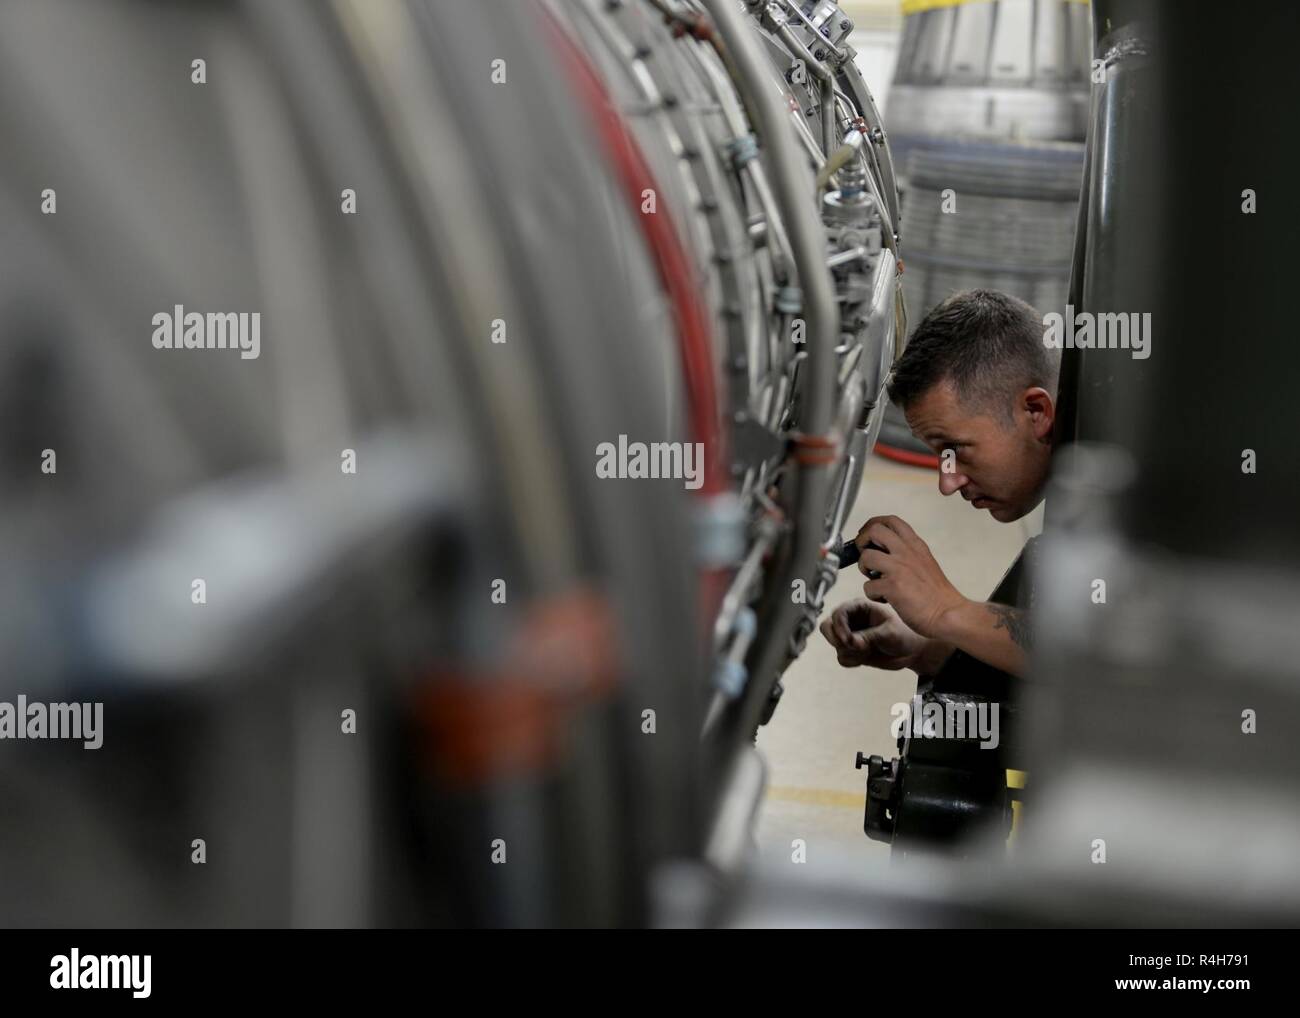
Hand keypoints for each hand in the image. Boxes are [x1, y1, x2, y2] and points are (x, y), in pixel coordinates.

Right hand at [819, 598, 929, 670]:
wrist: (913, 651)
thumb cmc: (905, 634)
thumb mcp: (889, 633)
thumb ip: (869, 636)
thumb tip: (851, 642)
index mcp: (860, 607)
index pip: (838, 613)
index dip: (839, 626)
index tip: (847, 640)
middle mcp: (851, 620)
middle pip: (827, 627)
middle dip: (837, 639)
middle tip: (852, 647)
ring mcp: (850, 635)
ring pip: (834, 644)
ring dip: (849, 651)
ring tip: (867, 651)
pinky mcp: (852, 650)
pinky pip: (842, 657)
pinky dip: (852, 660)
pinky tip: (866, 657)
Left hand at [855, 515, 966, 639]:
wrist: (948, 613)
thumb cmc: (937, 594)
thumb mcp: (924, 562)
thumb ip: (906, 554)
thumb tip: (881, 553)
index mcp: (915, 545)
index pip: (891, 521)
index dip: (873, 525)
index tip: (867, 536)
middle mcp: (907, 552)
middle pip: (875, 530)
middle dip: (862, 541)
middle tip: (866, 556)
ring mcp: (899, 568)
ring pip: (866, 556)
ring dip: (864, 568)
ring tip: (874, 579)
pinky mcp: (893, 586)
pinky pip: (868, 586)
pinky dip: (872, 594)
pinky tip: (884, 598)